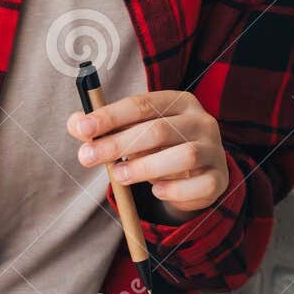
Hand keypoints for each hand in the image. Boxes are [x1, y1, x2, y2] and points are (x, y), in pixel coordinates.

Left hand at [67, 89, 229, 220]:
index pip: (142, 104)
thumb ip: (104, 128)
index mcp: (179, 102)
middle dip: (119, 144)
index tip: (82, 129)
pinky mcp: (218, 179)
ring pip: (183, 156)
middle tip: (87, 157)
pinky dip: (174, 190)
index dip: (110, 116)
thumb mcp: (132, 134)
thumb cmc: (159, 149)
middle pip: (159, 130)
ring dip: (145, 167)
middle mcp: (201, 122)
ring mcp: (213, 150)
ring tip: (119, 176)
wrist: (197, 176)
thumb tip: (75, 124)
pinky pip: (199, 185)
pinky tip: (156, 191)